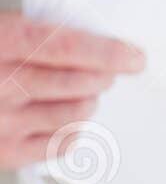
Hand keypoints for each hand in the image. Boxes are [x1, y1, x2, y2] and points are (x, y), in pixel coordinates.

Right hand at [0, 14, 143, 169]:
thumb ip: (36, 31)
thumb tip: (89, 36)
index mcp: (3, 42)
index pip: (69, 47)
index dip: (108, 53)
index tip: (133, 56)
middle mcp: (2, 83)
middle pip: (77, 83)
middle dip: (102, 77)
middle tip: (107, 73)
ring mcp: (2, 122)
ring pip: (74, 114)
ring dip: (89, 102)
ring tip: (85, 94)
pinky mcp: (3, 152)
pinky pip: (57, 146)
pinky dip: (73, 133)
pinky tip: (70, 123)